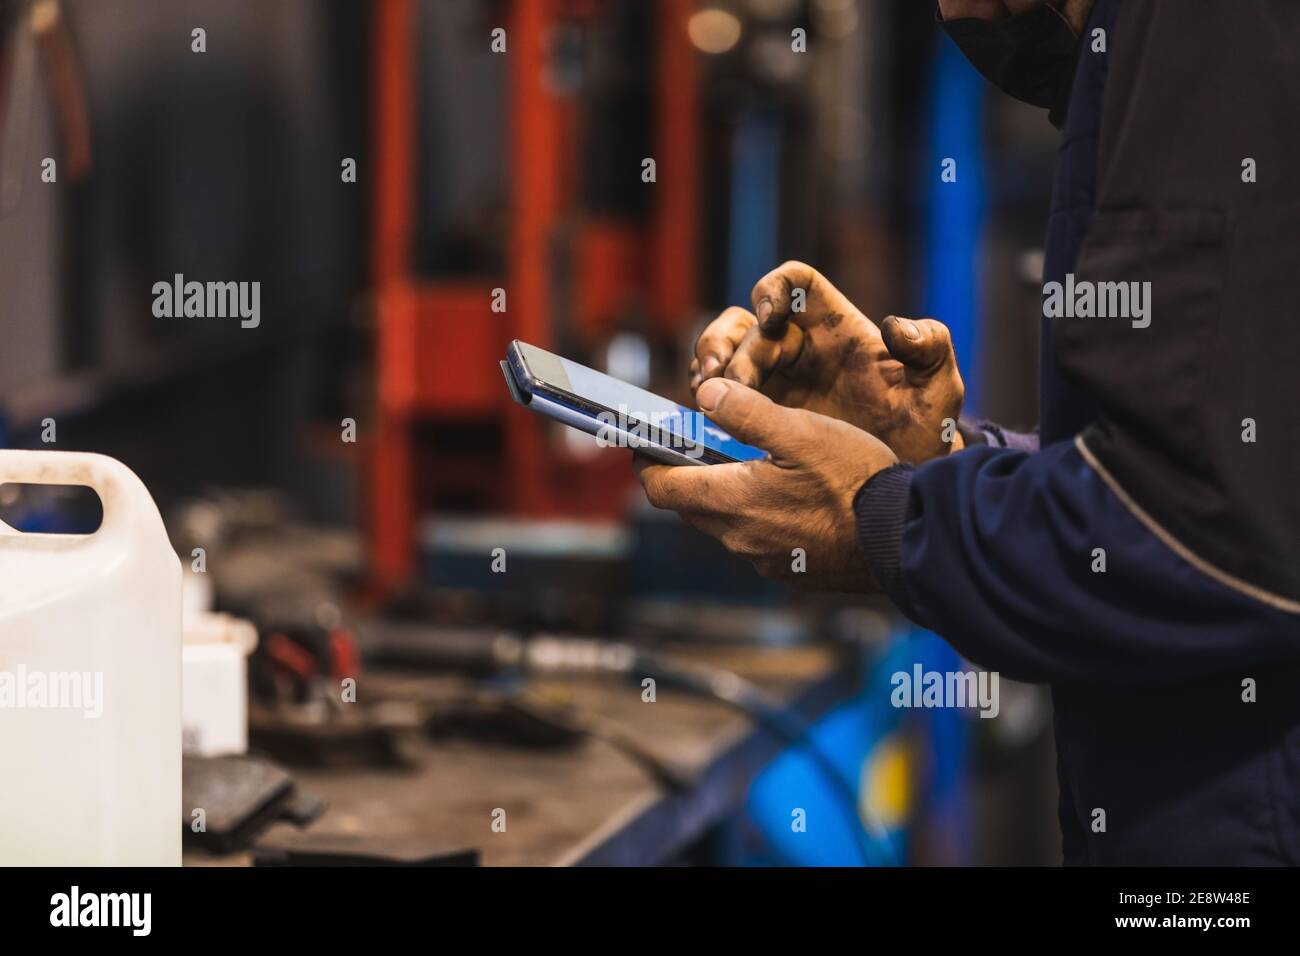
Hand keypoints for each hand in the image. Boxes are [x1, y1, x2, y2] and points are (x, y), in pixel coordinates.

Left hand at [636, 377, 897, 592]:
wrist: (905, 539)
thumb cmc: (856, 481)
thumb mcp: (801, 432)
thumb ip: (747, 413)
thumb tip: (704, 394)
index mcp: (732, 501)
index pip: (661, 488)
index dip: (647, 463)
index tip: (647, 444)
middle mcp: (740, 538)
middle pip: (690, 505)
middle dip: (688, 475)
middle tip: (703, 445)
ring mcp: (765, 560)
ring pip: (726, 524)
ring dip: (727, 496)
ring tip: (755, 466)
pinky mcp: (792, 572)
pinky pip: (759, 541)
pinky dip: (760, 518)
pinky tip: (792, 498)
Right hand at [689, 261, 963, 464]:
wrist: (904, 484)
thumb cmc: (925, 431)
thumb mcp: (939, 390)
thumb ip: (932, 349)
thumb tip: (898, 327)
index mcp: (837, 329)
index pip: (797, 284)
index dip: (776, 288)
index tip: (770, 317)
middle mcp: (801, 348)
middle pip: (748, 323)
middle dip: (729, 344)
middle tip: (720, 377)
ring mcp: (777, 381)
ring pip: (726, 353)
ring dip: (709, 364)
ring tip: (704, 392)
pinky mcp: (760, 415)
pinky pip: (722, 396)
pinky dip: (708, 399)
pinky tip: (706, 417)